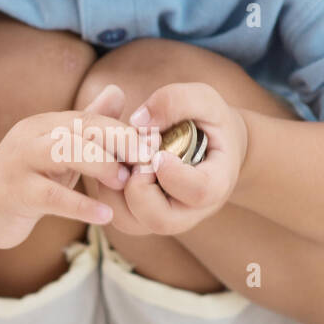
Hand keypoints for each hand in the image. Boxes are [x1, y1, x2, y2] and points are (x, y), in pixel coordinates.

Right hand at [0, 86, 154, 249]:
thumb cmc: (25, 181)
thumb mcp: (58, 151)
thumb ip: (87, 126)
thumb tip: (118, 92)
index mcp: (46, 124)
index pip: (92, 119)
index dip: (126, 132)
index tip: (154, 149)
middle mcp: (32, 135)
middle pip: (81, 127)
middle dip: (120, 141)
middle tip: (148, 162)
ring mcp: (19, 162)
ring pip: (64, 152)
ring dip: (100, 164)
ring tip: (125, 182)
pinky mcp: (13, 192)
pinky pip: (50, 196)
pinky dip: (80, 205)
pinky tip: (104, 215)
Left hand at [119, 82, 247, 235]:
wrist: (213, 146)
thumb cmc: (210, 122)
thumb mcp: (204, 100)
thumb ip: (176, 101)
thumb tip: (137, 121)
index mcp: (217, 184)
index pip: (198, 192)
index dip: (174, 174)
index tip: (159, 152)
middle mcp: (191, 211)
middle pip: (159, 220)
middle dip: (138, 187)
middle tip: (137, 159)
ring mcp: (165, 218)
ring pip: (130, 222)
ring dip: (115, 188)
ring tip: (123, 158)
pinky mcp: (142, 217)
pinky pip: (115, 214)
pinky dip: (106, 187)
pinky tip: (115, 163)